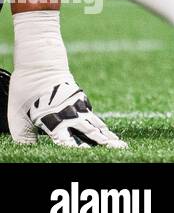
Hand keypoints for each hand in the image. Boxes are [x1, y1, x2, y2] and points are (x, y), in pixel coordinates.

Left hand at [8, 77, 125, 148]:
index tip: (90, 152)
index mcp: (50, 116)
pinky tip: (106, 131)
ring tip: (118, 142)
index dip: (77, 146)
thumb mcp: (16, 111)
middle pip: (87, 130)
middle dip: (102, 141)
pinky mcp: (78, 97)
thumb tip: (28, 148)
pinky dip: (100, 124)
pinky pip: (91, 114)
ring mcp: (75, 104)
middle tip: (119, 148)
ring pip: (92, 122)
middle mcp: (67, 111)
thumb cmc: (25, 85)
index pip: (65, 137)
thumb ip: (22, 133)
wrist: (40, 60)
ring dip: (105, 134)